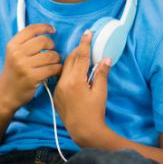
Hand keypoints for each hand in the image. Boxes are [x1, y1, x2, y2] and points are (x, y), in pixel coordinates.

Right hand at [0, 23, 61, 111]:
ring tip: (54, 63)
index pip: (32, 29)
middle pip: (44, 40)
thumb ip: (26, 44)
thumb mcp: (14, 55)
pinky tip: (56, 71)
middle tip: (52, 52)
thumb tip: (46, 32)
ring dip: (57, 59)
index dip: (45, 27)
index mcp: (12, 45)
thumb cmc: (14, 73)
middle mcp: (17, 53)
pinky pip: (53, 68)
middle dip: (52, 46)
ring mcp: (24, 65)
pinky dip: (58, 69)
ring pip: (51, 55)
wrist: (5, 94)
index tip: (53, 30)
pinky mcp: (32, 77)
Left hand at [53, 30, 111, 145]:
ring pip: (64, 68)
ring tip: (84, 60)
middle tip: (87, 45)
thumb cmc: (94, 113)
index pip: (81, 57)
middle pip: (70, 59)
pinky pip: (61, 77)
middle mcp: (64, 83)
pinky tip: (76, 74)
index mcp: (75, 81)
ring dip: (73, 61)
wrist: (83, 131)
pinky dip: (69, 72)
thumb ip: (102, 74)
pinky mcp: (56, 94)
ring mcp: (58, 89)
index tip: (87, 32)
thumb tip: (106, 58)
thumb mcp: (101, 92)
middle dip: (79, 51)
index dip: (85, 43)